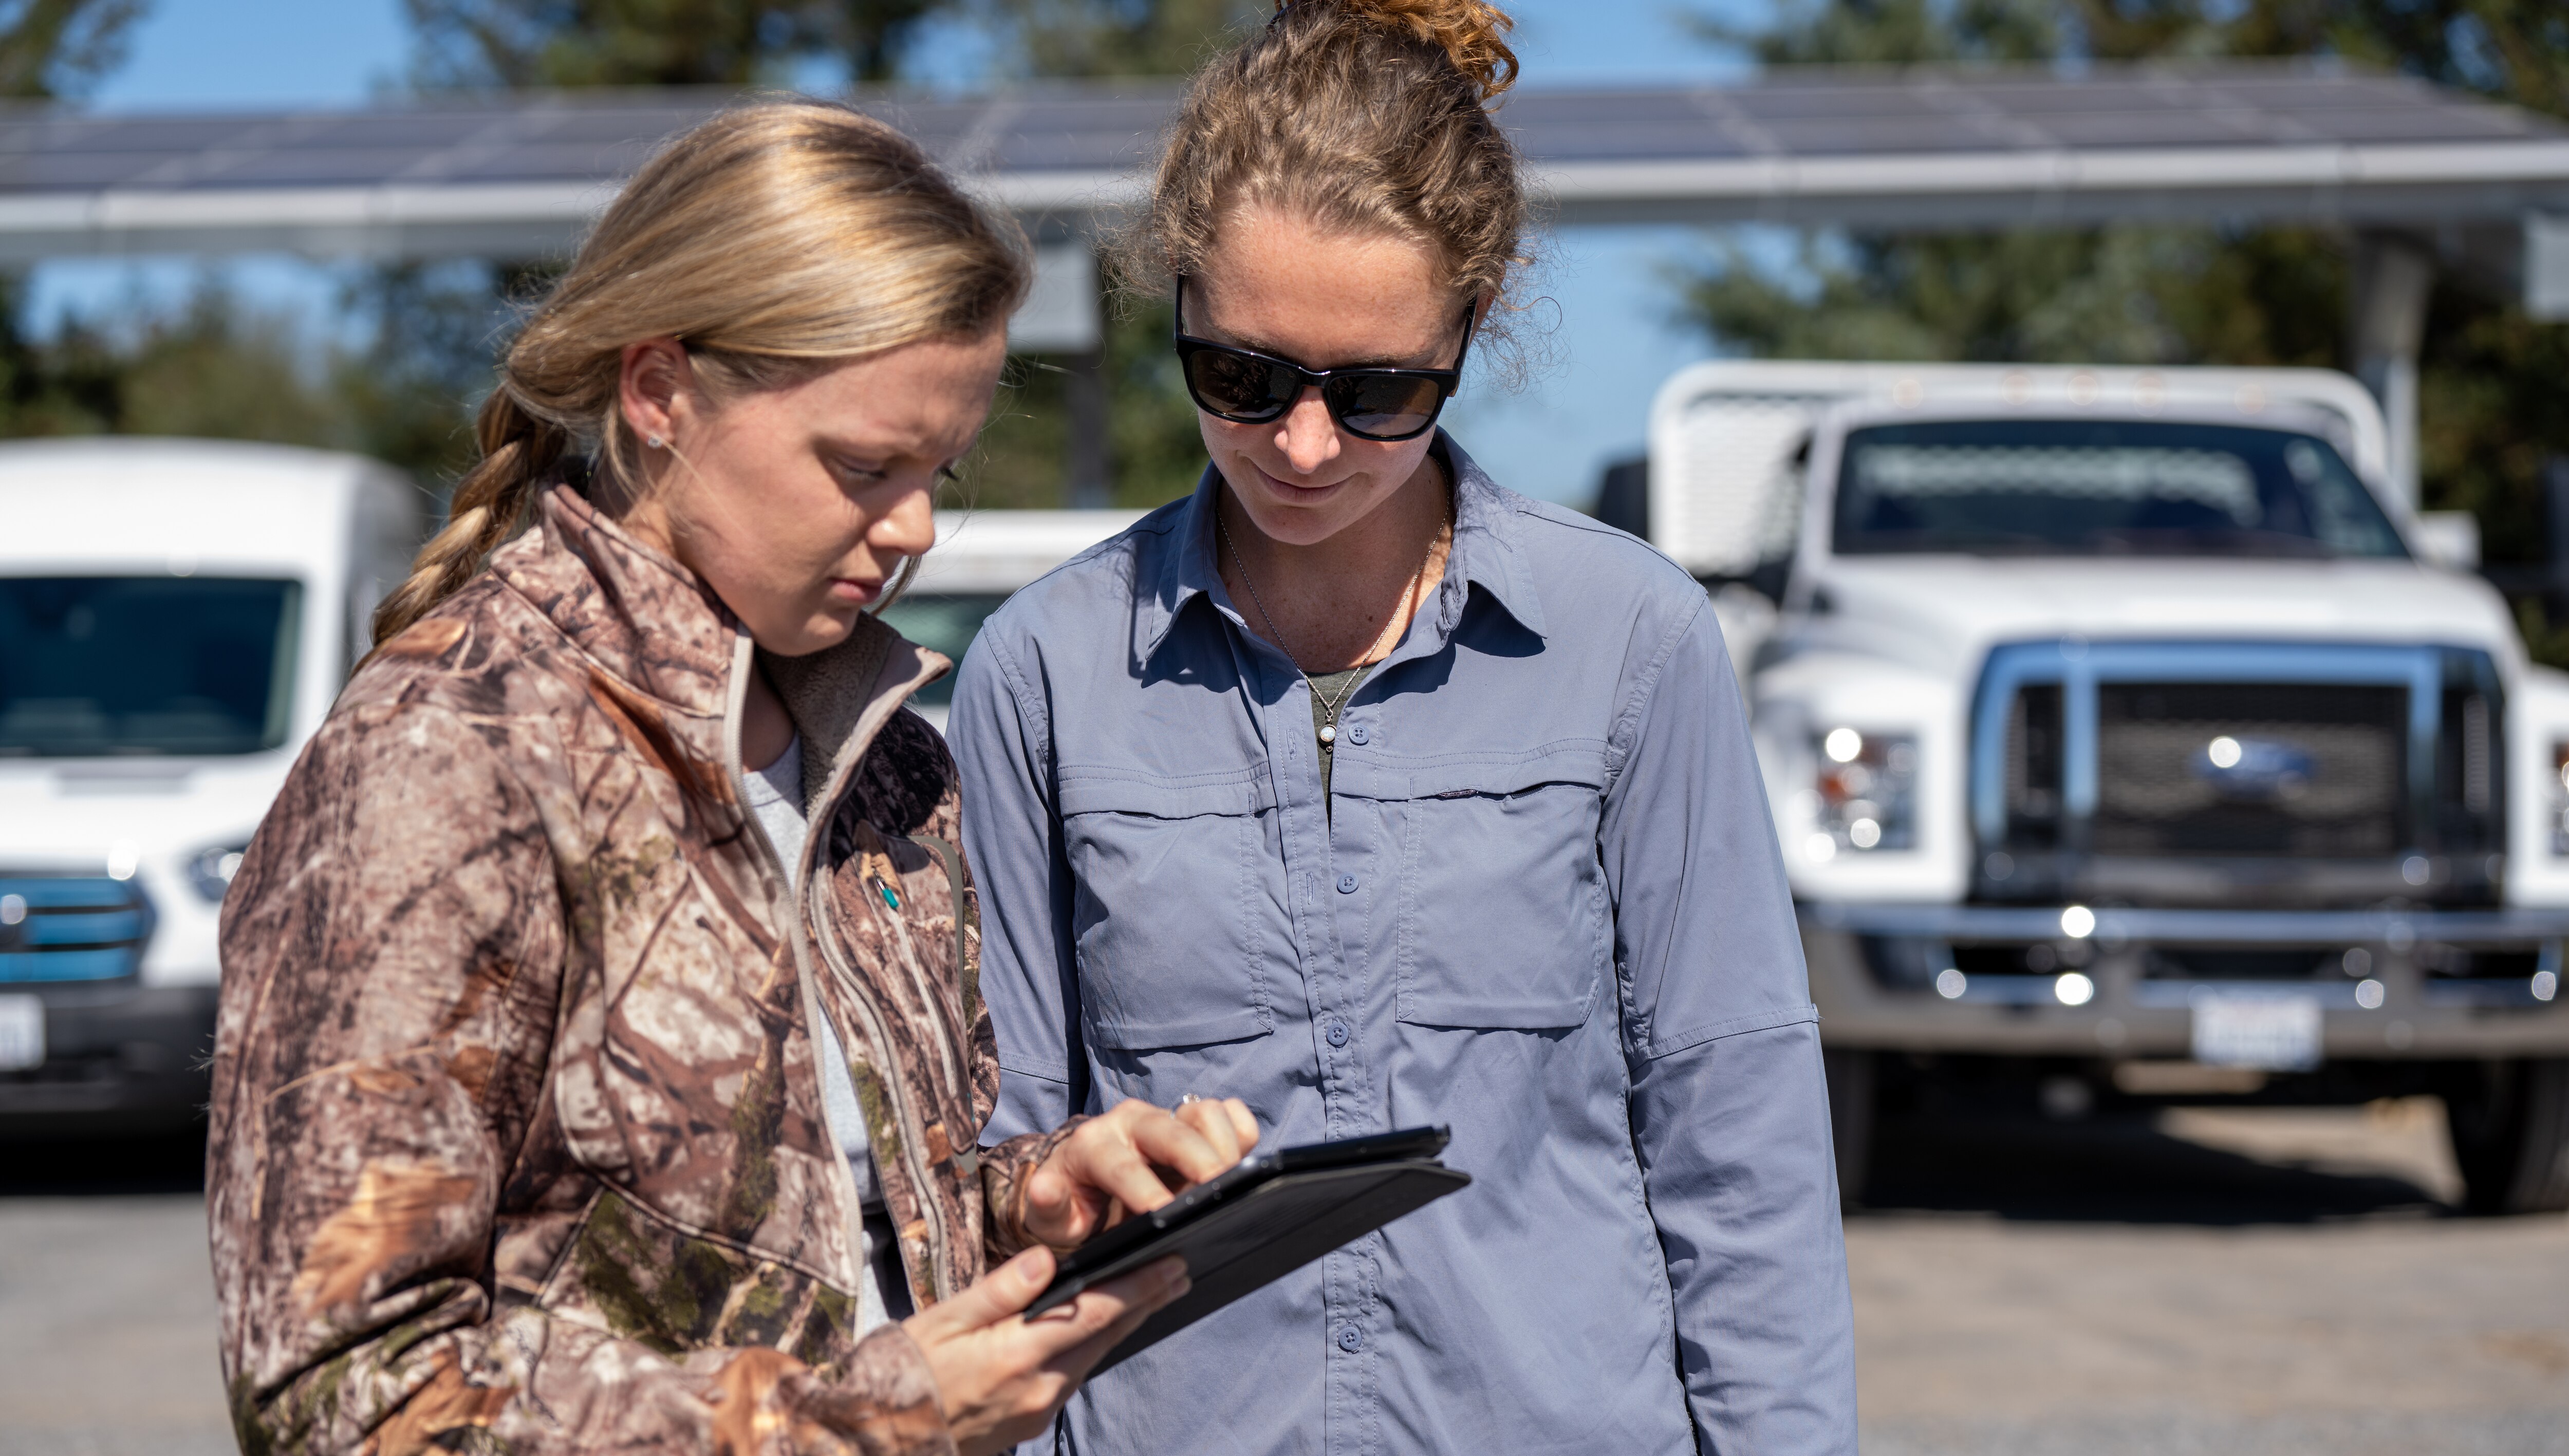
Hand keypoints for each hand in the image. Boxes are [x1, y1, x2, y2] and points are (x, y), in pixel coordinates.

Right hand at [906, 1246, 1186, 1455]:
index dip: (1139, 1287)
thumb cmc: (905, 1370)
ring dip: (1123, 1326)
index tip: (1172, 1264)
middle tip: (1178, 1272)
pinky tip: (1100, 1329)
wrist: (879, 1434)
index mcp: (1017, 1356)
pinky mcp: (1031, 1422)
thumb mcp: (942, 1320)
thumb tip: (1045, 1259)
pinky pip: (1073, 1377)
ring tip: (1151, 1294)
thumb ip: (999, 1291)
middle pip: (1106, 1337)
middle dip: (1145, 1303)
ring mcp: (1037, 1410)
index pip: (1095, 1313)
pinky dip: (1091, 1348)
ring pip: (1093, 1359)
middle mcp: (1038, 1389)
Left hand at [1023, 1096, 1260, 1249]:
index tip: (1165, 1212)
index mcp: (1092, 1144)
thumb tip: (1044, 1189)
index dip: (1144, 1188)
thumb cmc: (1071, 1205)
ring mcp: (1166, 1117)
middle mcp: (1131, 1122)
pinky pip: (1229, 1113)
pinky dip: (1241, 1132)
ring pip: (1204, 1112)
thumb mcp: (1049, 1217)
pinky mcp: (1193, 1121)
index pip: (1121, 1165)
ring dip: (1224, 1146)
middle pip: (1172, 1131)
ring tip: (1229, 1185)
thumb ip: (1046, 1206)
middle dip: (1200, 1160)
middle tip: (1220, 1194)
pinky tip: (1238, 1161)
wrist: (1087, 1181)